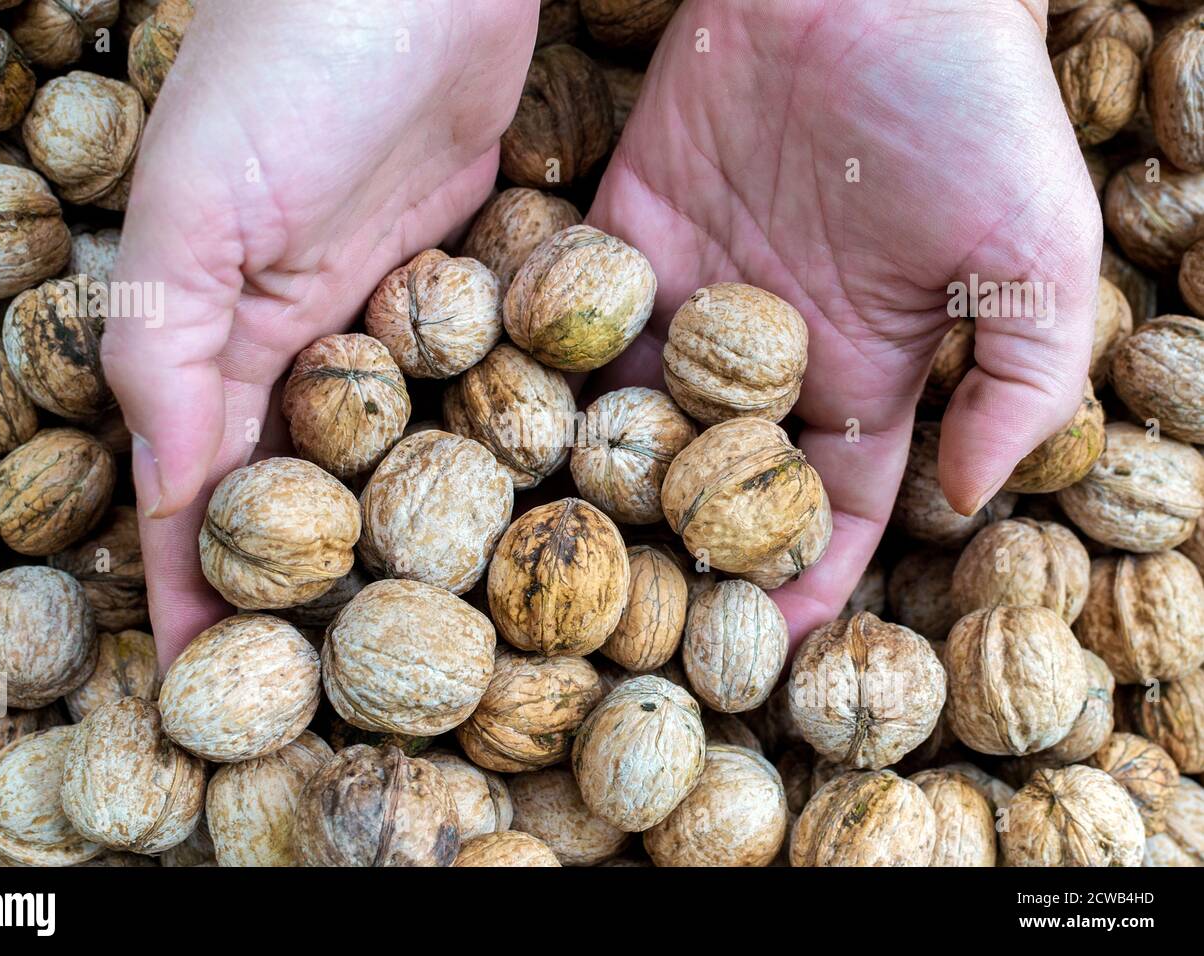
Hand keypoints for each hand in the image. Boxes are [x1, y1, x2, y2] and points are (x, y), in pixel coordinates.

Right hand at [101, 0, 537, 667]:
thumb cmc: (289, 58)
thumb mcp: (201, 205)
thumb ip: (171, 345)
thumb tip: (168, 496)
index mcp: (223, 331)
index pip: (205, 488)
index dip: (206, 589)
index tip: (224, 692)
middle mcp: (310, 337)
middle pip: (311, 492)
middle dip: (321, 589)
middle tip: (349, 693)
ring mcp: (401, 312)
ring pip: (401, 455)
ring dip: (413, 539)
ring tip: (450, 640)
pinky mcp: (482, 280)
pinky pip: (486, 386)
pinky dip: (494, 450)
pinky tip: (528, 518)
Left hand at [587, 0, 1100, 644]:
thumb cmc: (969, 102)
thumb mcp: (1034, 250)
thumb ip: (1018, 378)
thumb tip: (972, 498)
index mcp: (863, 364)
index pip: (832, 500)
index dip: (805, 575)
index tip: (766, 651)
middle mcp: (771, 342)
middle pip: (720, 471)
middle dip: (689, 544)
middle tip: (640, 624)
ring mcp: (693, 288)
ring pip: (642, 405)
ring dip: (610, 472)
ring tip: (564, 551)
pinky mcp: (628, 224)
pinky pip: (583, 311)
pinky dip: (555, 364)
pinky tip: (519, 432)